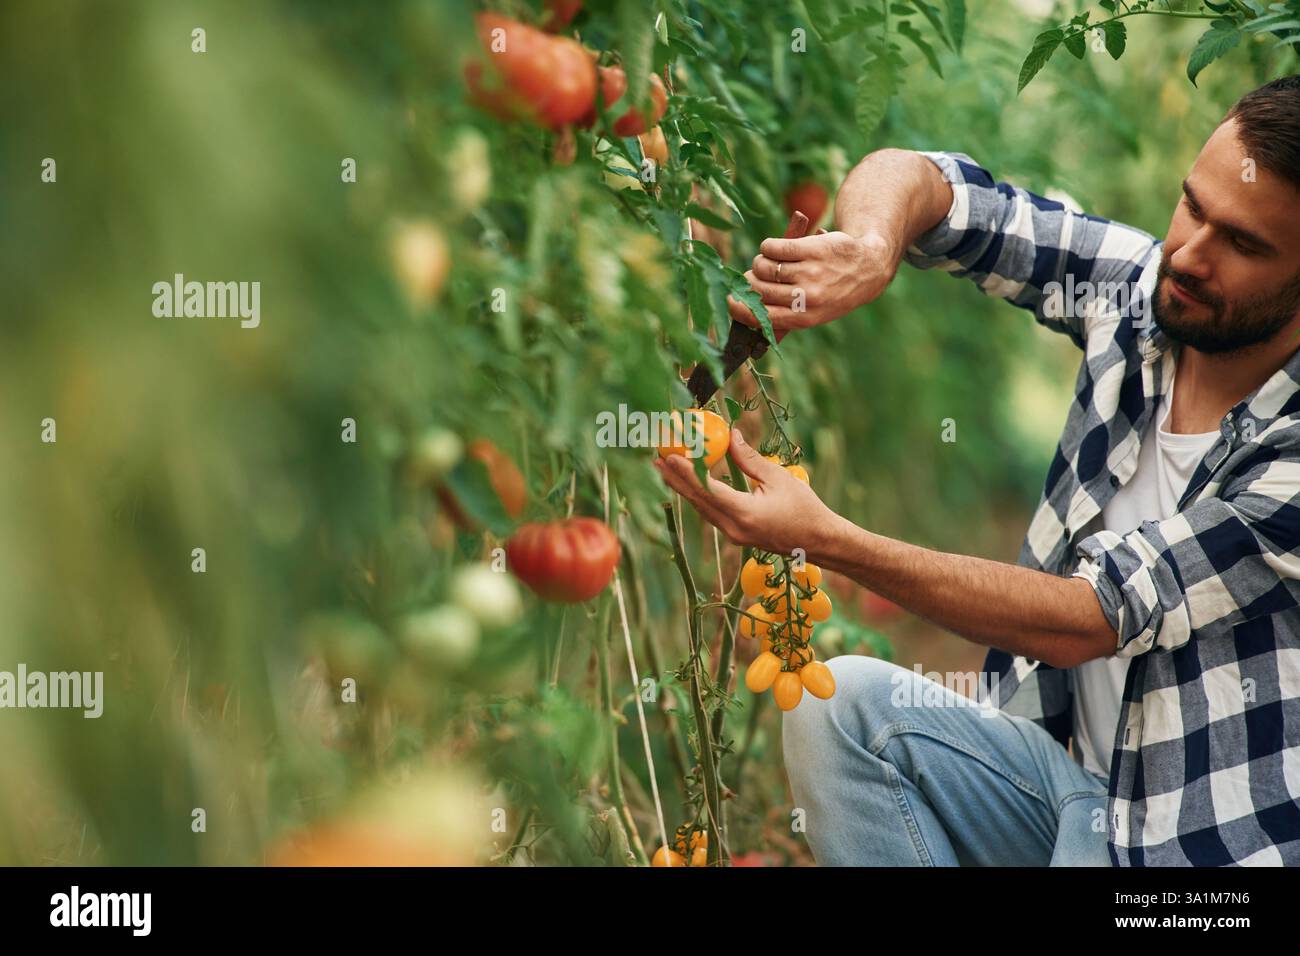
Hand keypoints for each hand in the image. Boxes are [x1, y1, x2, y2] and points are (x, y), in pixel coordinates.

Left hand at [652, 429, 845, 560]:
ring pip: (702, 508)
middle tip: (657, 458)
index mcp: (744, 513)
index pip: (706, 490)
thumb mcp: (778, 478)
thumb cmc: (804, 508)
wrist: (819, 541)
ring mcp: (733, 534)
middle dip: (675, 479)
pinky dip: (699, 496)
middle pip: (697, 500)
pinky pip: (711, 513)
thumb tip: (730, 435)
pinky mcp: (736, 535)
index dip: (686, 472)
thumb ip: (750, 459)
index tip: (669, 456)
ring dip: (684, 488)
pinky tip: (690, 483)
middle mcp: (733, 527)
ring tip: (666, 469)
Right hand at [727, 229, 899, 330]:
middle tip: (752, 276)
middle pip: (759, 289)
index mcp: (804, 318)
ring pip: (764, 266)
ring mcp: (810, 272)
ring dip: (759, 262)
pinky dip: (767, 247)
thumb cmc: (834, 292)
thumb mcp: (814, 313)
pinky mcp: (811, 249)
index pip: (761, 317)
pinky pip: (773, 247)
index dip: (739, 309)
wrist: (868, 266)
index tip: (729, 301)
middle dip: (749, 281)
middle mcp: (807, 297)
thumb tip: (744, 314)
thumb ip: (784, 316)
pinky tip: (773, 248)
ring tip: (767, 261)